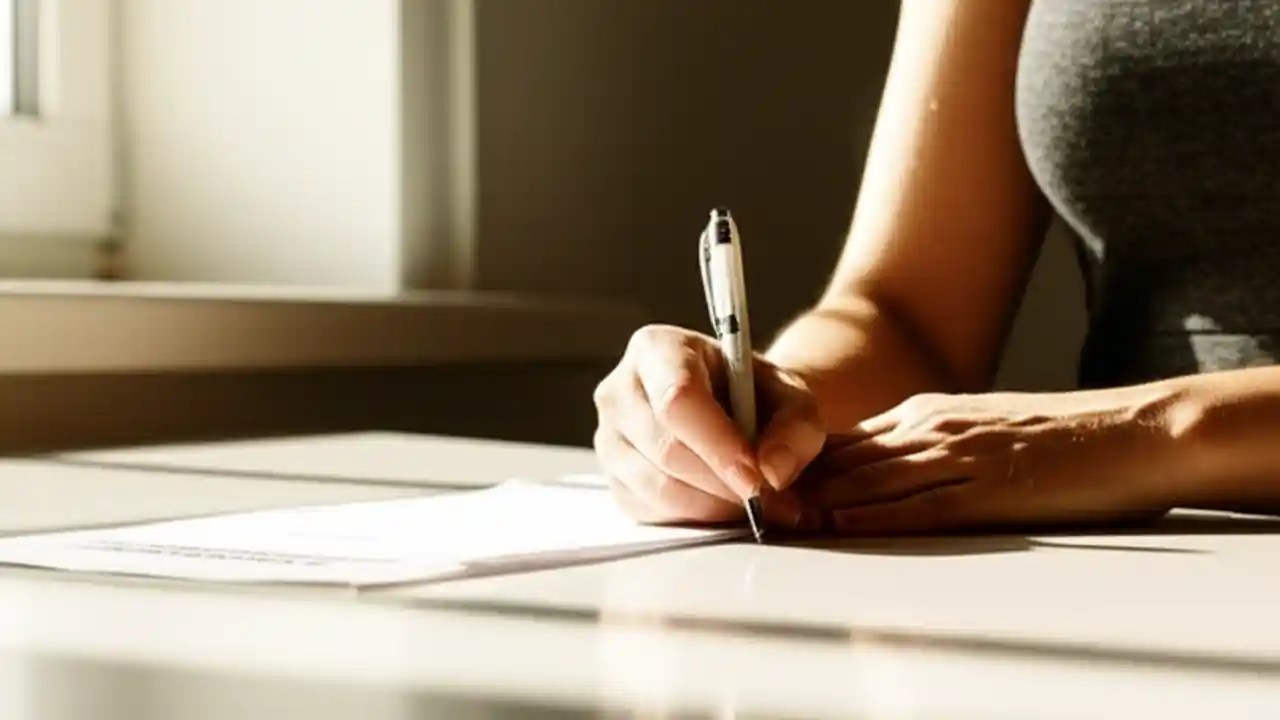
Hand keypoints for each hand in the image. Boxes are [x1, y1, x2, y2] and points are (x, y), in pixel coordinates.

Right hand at [593, 324, 824, 525]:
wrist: (738, 413)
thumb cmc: (758, 398)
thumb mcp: (793, 399)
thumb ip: (796, 430)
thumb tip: (772, 473)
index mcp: (658, 349)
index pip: (678, 399)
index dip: (718, 445)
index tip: (757, 478)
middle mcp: (620, 390)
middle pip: (666, 449)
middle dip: (723, 484)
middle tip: (771, 501)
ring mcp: (609, 438)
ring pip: (657, 487)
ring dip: (713, 506)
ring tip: (754, 504)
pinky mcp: (614, 479)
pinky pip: (651, 512)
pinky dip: (695, 518)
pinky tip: (722, 504)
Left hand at [797, 388, 1187, 534]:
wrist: (1132, 431)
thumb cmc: (1059, 438)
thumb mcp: (978, 428)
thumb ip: (927, 447)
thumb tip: (875, 474)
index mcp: (928, 412)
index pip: (845, 441)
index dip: (799, 464)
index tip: (761, 481)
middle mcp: (932, 427)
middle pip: (845, 458)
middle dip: (794, 483)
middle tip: (748, 503)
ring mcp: (958, 456)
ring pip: (869, 480)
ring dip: (818, 501)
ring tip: (774, 518)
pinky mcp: (988, 489)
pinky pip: (917, 506)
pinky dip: (872, 517)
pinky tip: (841, 527)